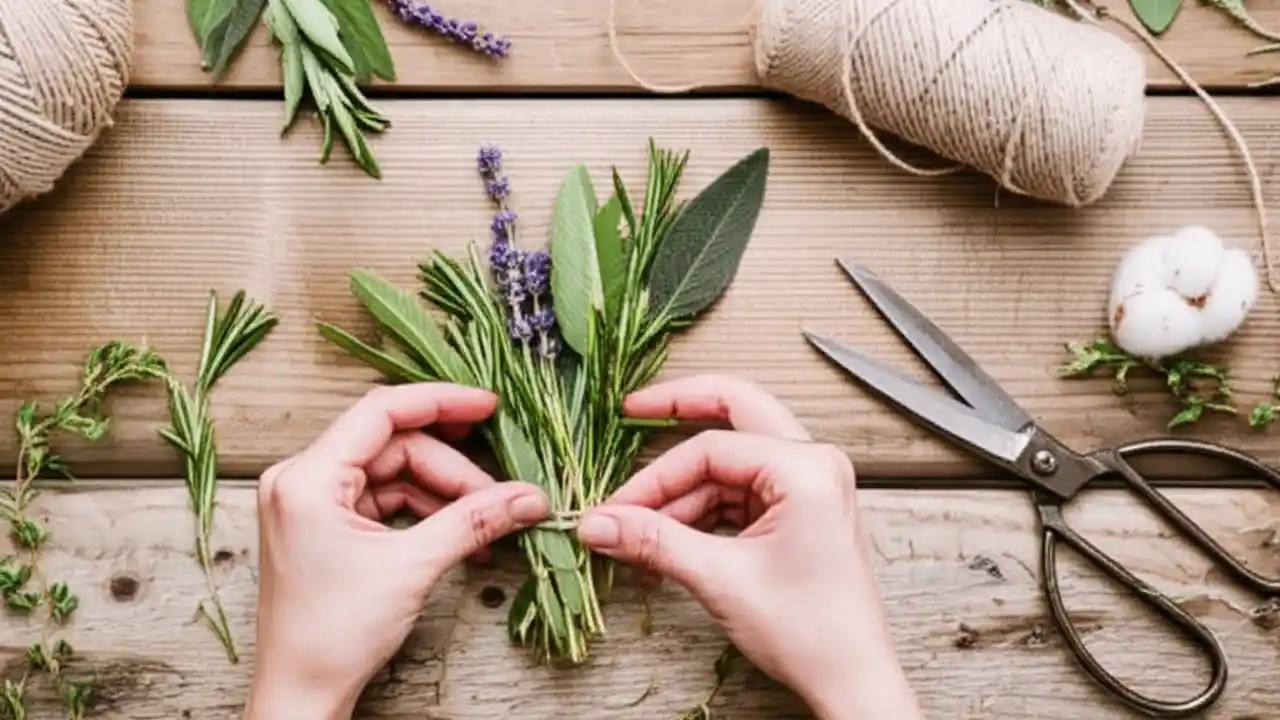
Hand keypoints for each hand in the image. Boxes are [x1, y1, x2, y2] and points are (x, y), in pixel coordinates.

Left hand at [245, 384, 548, 719]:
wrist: (301, 694)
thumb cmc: (335, 635)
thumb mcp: (413, 568)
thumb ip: (473, 521)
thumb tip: (528, 497)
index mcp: (307, 478)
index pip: (380, 412)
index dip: (440, 402)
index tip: (487, 406)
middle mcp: (301, 479)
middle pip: (393, 445)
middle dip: (451, 467)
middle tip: (499, 493)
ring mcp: (311, 502)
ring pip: (393, 472)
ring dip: (442, 491)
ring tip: (485, 519)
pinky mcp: (325, 525)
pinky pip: (384, 498)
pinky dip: (424, 509)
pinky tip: (458, 528)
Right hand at [576, 376, 919, 719]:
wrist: (851, 680)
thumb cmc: (813, 632)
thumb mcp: (721, 580)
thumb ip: (654, 542)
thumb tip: (601, 522)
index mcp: (806, 468)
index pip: (709, 449)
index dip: (654, 478)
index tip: (616, 507)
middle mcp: (813, 464)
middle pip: (734, 412)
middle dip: (679, 411)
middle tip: (633, 409)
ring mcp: (807, 486)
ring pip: (730, 460)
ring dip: (682, 490)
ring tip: (638, 526)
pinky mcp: (797, 511)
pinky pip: (738, 491)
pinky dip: (700, 510)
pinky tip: (667, 538)